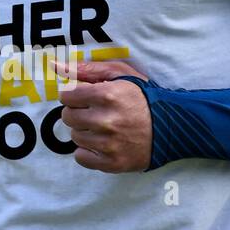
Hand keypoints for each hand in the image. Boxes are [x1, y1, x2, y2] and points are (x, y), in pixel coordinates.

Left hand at [54, 58, 151, 172]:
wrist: (172, 126)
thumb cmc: (144, 97)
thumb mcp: (121, 74)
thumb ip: (88, 69)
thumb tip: (57, 66)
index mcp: (107, 95)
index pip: (67, 96)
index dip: (74, 95)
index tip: (85, 97)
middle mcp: (106, 121)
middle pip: (68, 116)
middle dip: (77, 112)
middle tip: (94, 112)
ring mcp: (108, 144)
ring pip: (75, 136)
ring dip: (84, 131)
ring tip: (102, 127)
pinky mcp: (112, 163)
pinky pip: (81, 157)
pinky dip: (87, 151)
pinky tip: (101, 143)